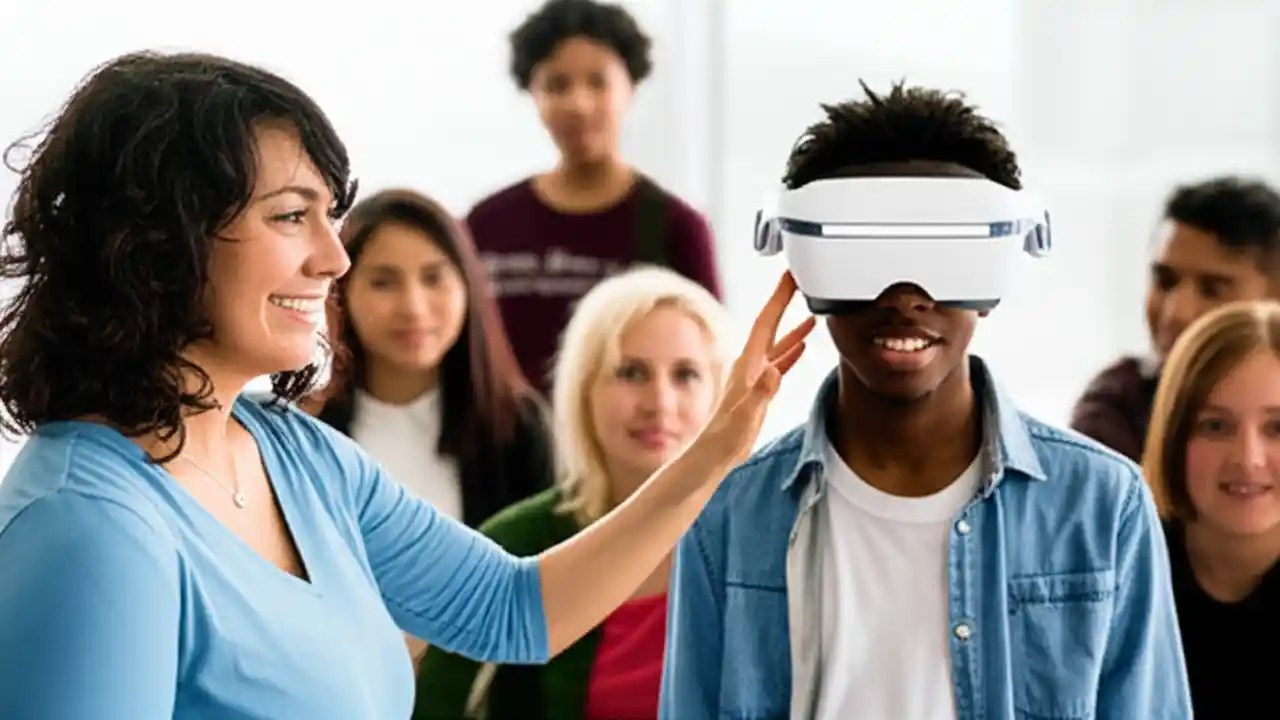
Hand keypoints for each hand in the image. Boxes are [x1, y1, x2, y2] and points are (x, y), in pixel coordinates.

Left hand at [695, 270, 814, 470]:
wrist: (715, 454)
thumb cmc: (725, 437)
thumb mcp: (745, 414)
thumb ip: (760, 392)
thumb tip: (774, 371)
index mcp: (748, 364)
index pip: (766, 322)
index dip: (779, 298)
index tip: (789, 277)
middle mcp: (751, 364)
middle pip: (771, 324)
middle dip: (785, 301)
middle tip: (799, 281)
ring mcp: (756, 376)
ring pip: (778, 342)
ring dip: (793, 326)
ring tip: (812, 312)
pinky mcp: (760, 389)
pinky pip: (780, 362)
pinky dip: (791, 351)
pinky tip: (801, 346)